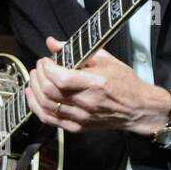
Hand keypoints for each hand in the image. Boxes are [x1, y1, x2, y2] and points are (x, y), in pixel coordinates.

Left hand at [26, 35, 170, 134]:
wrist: (137, 109)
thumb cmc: (124, 82)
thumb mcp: (105, 59)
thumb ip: (77, 50)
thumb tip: (52, 42)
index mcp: (95, 83)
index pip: (61, 78)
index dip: (47, 68)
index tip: (45, 60)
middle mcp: (87, 102)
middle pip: (50, 91)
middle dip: (39, 76)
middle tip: (39, 66)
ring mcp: (81, 117)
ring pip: (46, 106)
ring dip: (34, 89)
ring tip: (35, 78)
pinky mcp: (77, 127)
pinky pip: (49, 120)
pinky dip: (36, 107)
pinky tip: (33, 96)